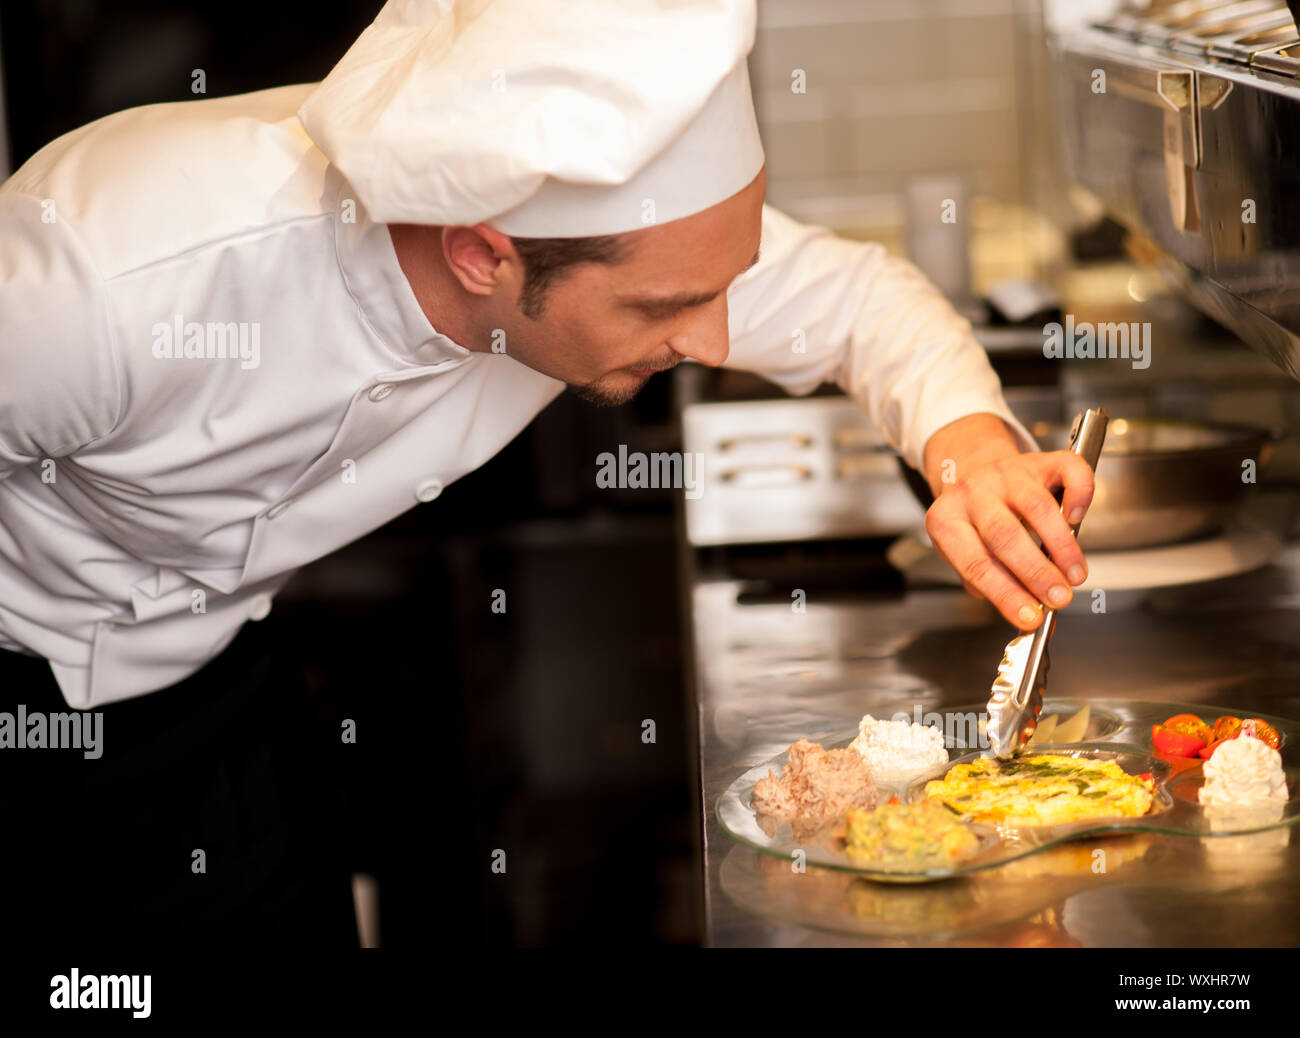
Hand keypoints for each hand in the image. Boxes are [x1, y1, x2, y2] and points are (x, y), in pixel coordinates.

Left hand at [921, 414, 1095, 629]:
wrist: (972, 470)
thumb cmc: (972, 523)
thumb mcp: (965, 552)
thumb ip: (989, 580)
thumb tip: (1025, 610)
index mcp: (946, 519)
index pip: (974, 562)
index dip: (1004, 593)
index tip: (1029, 617)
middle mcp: (973, 491)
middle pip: (1004, 534)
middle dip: (1035, 572)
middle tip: (1059, 598)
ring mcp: (1007, 472)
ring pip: (1037, 507)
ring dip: (1061, 547)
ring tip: (1075, 576)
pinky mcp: (1039, 461)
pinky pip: (1067, 471)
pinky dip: (1079, 495)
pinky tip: (1078, 519)